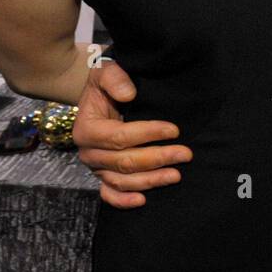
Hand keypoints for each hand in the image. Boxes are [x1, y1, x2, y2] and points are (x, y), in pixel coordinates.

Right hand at [73, 60, 192, 208]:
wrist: (100, 94)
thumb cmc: (107, 82)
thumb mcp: (107, 70)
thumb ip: (115, 78)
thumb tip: (129, 94)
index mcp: (86, 128)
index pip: (120, 137)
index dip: (148, 134)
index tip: (174, 129)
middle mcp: (88, 152)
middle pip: (125, 162)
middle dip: (157, 158)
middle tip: (185, 154)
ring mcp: (95, 167)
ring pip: (122, 181)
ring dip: (150, 181)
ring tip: (177, 175)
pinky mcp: (102, 176)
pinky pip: (110, 194)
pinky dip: (124, 200)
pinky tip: (144, 201)